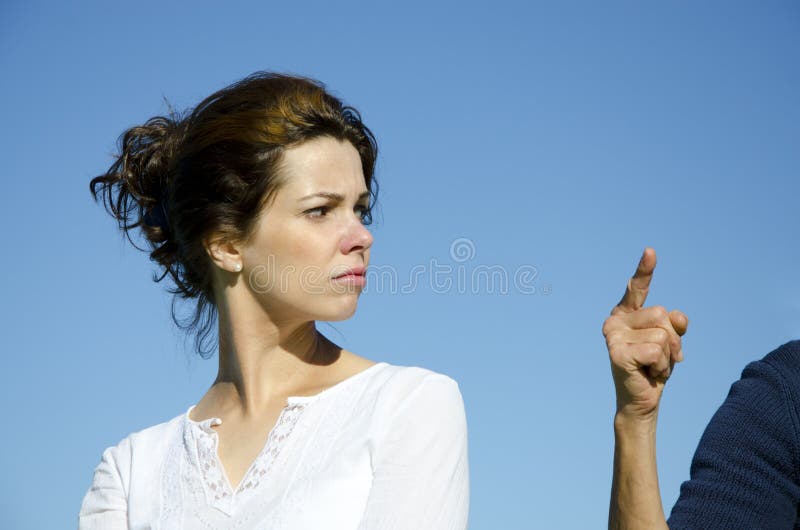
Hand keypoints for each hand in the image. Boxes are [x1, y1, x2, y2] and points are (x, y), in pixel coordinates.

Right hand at [603, 248, 688, 420]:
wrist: (642, 401)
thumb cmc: (653, 368)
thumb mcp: (670, 342)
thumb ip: (675, 325)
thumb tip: (676, 318)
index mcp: (625, 313)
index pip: (637, 288)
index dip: (644, 270)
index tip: (651, 251)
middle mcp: (614, 321)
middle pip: (661, 314)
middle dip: (671, 339)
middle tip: (660, 357)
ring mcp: (613, 336)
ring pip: (662, 334)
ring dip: (668, 355)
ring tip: (654, 366)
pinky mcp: (617, 353)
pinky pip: (657, 350)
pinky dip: (661, 365)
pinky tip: (648, 373)